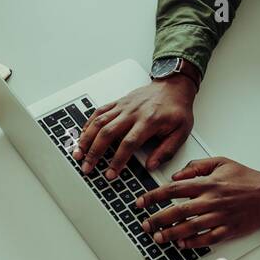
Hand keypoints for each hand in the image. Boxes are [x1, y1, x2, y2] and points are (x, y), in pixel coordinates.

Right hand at [72, 77, 195, 178]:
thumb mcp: (181, 131)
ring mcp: (123, 106)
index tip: (110, 173)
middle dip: (94, 152)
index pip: (128, 143)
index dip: (117, 160)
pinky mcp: (118, 102)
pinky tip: (82, 135)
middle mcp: (133, 112)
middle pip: (107, 133)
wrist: (174, 86)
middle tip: (87, 167)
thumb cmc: (177, 108)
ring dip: (86, 139)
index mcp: (149, 121)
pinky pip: (99, 112)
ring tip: (78, 153)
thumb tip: (151, 166)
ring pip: (99, 122)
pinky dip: (88, 124)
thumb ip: (166, 150)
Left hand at [137, 157, 259, 248]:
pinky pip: (208, 238)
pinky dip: (194, 243)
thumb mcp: (221, 162)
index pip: (174, 189)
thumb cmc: (246, 178)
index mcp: (208, 183)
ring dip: (172, 234)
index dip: (153, 196)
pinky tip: (182, 245)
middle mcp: (212, 200)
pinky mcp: (229, 229)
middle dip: (158, 219)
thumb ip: (196, 166)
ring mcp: (220, 216)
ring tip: (158, 237)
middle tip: (145, 225)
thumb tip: (176, 175)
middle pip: (178, 211)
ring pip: (191, 227)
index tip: (140, 202)